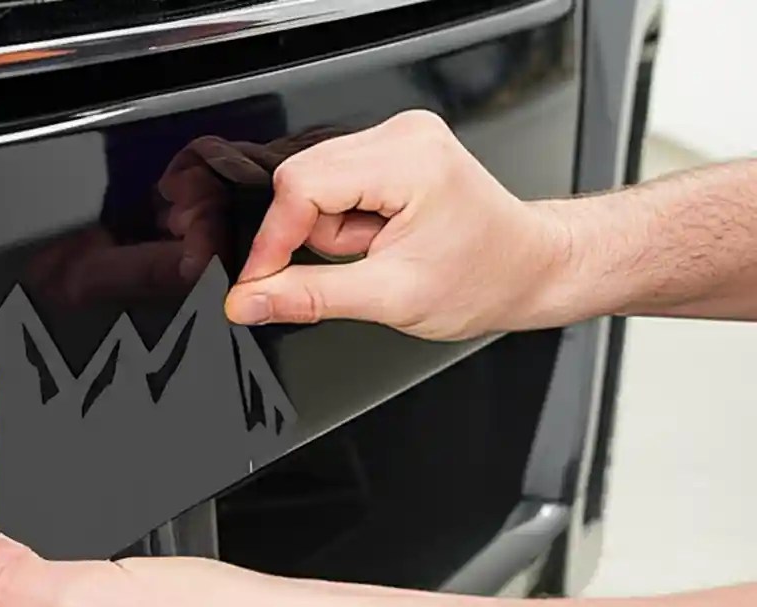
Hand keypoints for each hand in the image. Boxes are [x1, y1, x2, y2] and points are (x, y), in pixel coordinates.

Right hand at [223, 110, 572, 339]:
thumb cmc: (483, 280)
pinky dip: (344, 219)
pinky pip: (334, 182)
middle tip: (351, 267)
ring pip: (314, 182)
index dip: (273, 239)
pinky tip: (378, 236)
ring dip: (331, 230)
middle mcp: (403, 135)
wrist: (528, 270)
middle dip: (309, 235)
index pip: (303, 186)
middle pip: (303, 178)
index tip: (258, 283)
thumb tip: (249, 300)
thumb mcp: (389, 298)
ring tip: (377, 252)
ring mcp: (399, 137)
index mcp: (409, 161)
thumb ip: (309, 297)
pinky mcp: (393, 149)